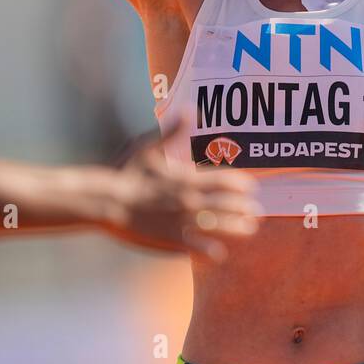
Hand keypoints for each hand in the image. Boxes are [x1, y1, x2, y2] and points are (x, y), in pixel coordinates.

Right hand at [104, 123, 260, 260]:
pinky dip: (210, 251)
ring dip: (238, 228)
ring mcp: (182, 222)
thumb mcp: (149, 146)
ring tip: (250, 229)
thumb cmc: (127, 172)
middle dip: (246, 208)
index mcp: (187, 179)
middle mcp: (189, 202)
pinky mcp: (170, 240)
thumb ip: (173, 131)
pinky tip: (220, 254)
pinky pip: (196, 248)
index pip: (225, 181)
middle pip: (228, 205)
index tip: (251, 186)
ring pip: (219, 227)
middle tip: (257, 210)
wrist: (106, 201)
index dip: (241, 184)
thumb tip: (191, 109)